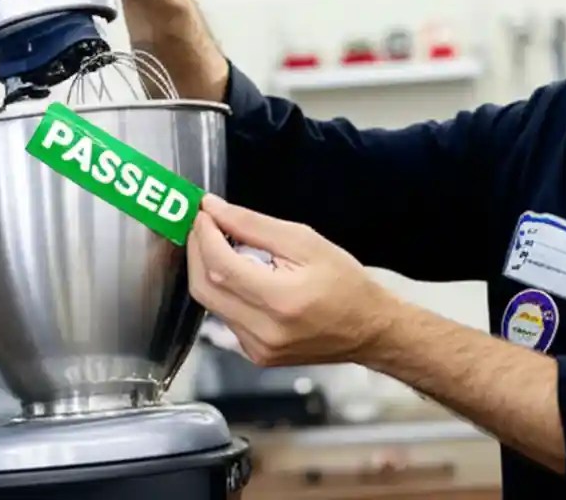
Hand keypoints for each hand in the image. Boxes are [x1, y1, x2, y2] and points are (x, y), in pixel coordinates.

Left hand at [187, 194, 401, 366]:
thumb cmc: (346, 283)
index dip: (205, 236)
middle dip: (197, 251)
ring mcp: (257, 348)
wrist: (369, 329)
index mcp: (281, 300)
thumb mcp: (305, 242)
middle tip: (203, 224)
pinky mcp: (255, 355)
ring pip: (210, 304)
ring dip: (207, 269)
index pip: (221, 266)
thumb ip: (254, 226)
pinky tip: (237, 273)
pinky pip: (224, 317)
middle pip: (204, 288)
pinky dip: (222, 290)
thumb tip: (215, 210)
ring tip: (219, 244)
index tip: (204, 213)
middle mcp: (264, 331)